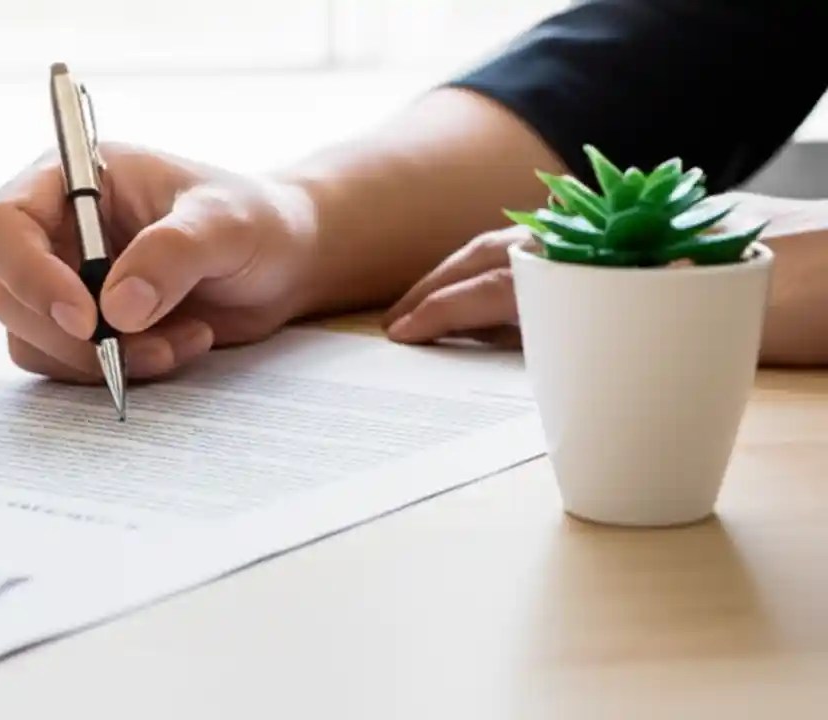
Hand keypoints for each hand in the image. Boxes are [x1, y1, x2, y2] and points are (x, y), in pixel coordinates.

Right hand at [0, 143, 316, 382]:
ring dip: (103, 359)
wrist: (284, 263)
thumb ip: (172, 253)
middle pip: (9, 295)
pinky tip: (178, 347)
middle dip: (76, 335)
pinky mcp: (84, 328)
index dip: (28, 274)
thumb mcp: (226, 224)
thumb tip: (116, 309)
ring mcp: (65, 282)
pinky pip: (67, 367)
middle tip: (146, 342)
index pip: (1, 225)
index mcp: (73, 179)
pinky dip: (119, 371)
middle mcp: (56, 230)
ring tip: (182, 340)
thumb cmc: (255, 221)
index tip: (86, 317)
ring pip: (33, 340)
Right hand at [382, 192, 827, 365]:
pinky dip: (513, 283)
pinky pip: (555, 269)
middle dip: (440, 285)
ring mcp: (615, 251)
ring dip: (468, 278)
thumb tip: (559, 326)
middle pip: (501, 254)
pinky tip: (506, 308)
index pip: (506, 277)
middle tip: (395, 320)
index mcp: (609, 253)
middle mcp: (605, 243)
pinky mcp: (631, 266)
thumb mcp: (717, 309)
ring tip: (430, 306)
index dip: (447, 305)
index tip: (400, 333)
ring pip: (522, 255)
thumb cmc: (802, 290)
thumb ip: (634, 310)